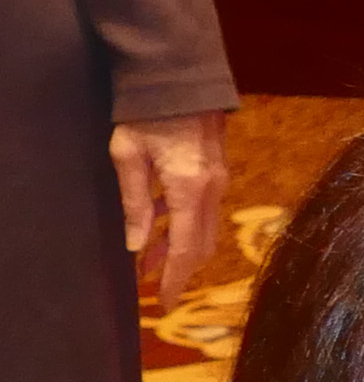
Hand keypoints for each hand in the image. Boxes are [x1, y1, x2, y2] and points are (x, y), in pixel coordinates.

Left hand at [110, 110, 230, 304]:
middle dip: (180, 269)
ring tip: (152, 261)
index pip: (186, 247)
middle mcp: (211, 191)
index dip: (176, 278)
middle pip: (202, 245)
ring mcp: (218, 182)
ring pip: (204, 230)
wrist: (180, 79)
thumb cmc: (146, 114)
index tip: (165, 303)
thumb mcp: (128, 156)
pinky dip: (184, 227)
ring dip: (179, 249)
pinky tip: (161, 227)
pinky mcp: (216, 174)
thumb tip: (137, 246)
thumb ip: (135, 203)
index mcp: (188, 188)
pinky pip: (203, 212)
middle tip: (157, 288)